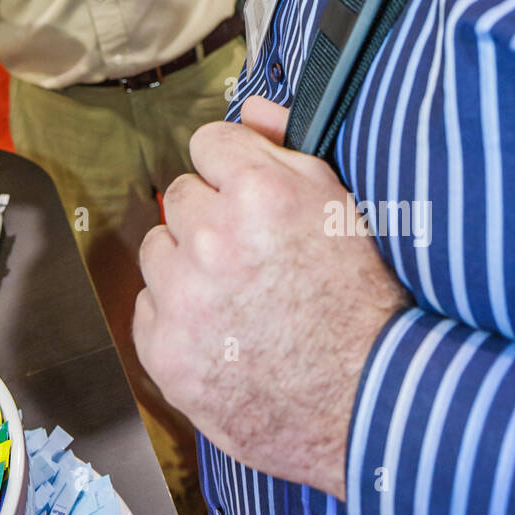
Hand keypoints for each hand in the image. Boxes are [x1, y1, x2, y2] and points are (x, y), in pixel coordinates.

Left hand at [132, 97, 410, 499]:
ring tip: (236, 297)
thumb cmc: (361, 302)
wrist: (368, 402)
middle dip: (209, 219)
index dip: (232, 171)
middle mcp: (211, 239)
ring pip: (156, 251)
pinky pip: (146, 309)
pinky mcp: (164, 351)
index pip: (207, 143)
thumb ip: (285, 150)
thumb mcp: (340, 206)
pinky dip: (175, 319)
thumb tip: (249, 112)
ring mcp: (182, 298)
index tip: (247, 197)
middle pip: (179, 197)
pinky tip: (220, 333)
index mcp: (257, 193)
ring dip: (186, 266)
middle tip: (251, 256)